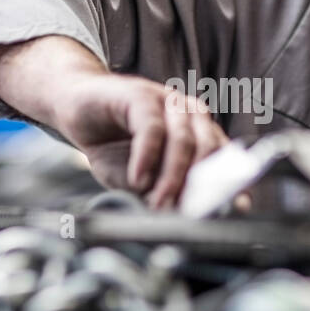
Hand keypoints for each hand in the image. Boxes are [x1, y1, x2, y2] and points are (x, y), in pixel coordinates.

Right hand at [56, 73, 229, 207]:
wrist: (74, 109)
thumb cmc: (111, 146)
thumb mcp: (140, 180)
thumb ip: (160, 193)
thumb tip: (180, 215)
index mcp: (199, 132)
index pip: (224, 158)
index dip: (232, 183)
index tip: (235, 208)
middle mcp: (190, 114)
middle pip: (208, 150)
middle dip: (197, 187)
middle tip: (183, 216)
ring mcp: (167, 101)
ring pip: (184, 140)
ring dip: (172, 178)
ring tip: (158, 203)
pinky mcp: (140, 94)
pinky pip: (151, 128)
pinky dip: (146, 158)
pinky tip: (138, 179)